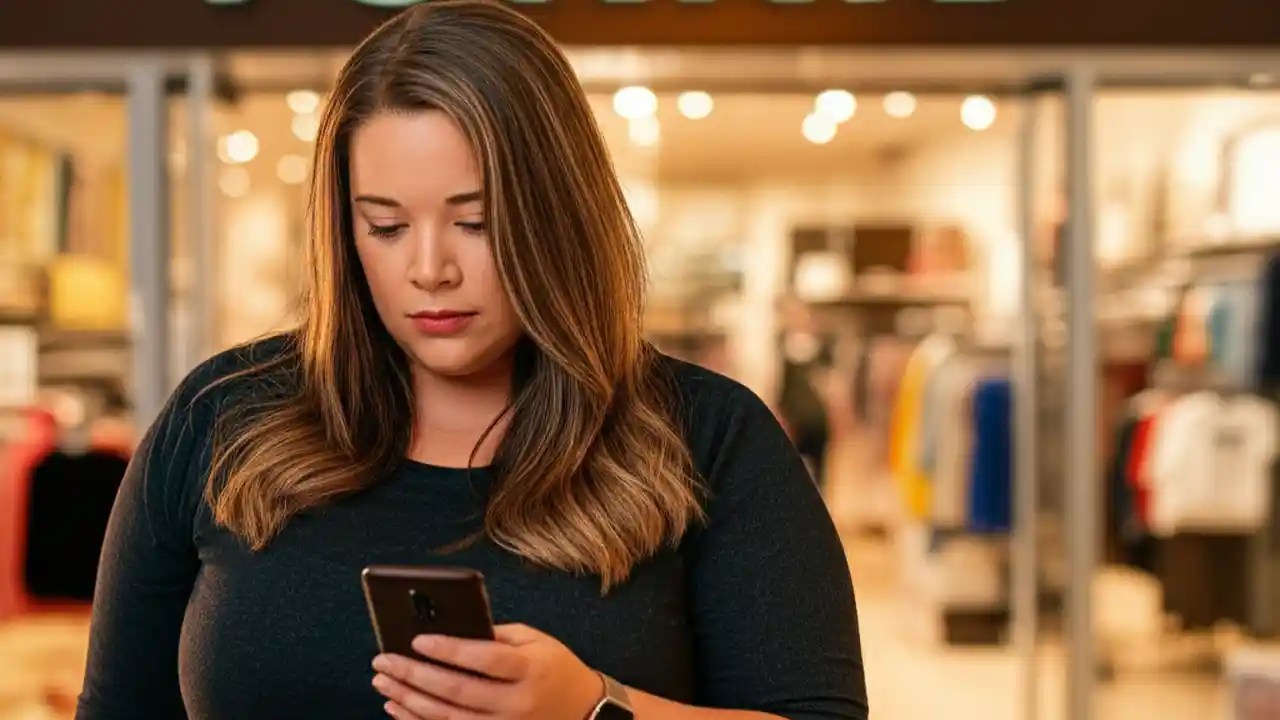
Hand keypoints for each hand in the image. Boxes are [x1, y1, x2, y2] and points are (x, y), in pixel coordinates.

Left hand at [371, 623, 603, 719]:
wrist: (584, 711)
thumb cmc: (554, 668)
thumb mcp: (535, 641)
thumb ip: (496, 636)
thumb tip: (449, 631)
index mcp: (530, 670)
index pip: (484, 659)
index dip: (449, 650)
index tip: (417, 640)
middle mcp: (516, 704)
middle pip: (457, 691)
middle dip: (414, 675)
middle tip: (383, 661)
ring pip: (447, 718)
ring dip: (409, 700)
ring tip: (383, 682)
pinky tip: (398, 707)